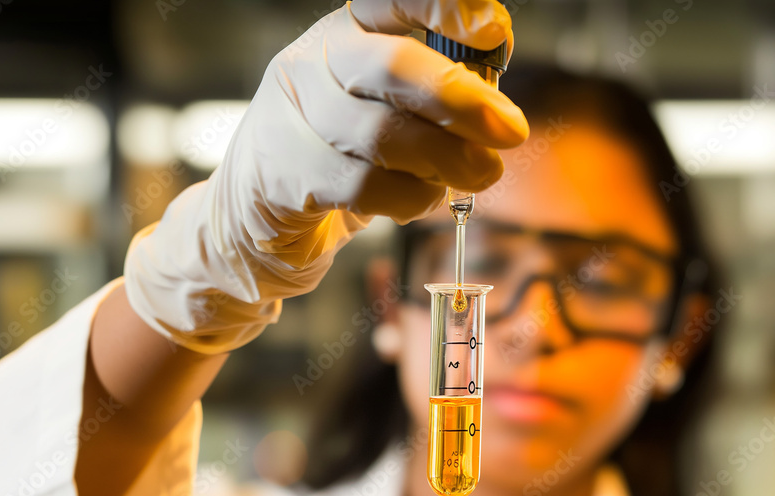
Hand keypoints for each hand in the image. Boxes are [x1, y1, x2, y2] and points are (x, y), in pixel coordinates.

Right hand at [123, 0, 528, 353]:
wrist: (264, 198)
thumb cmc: (346, 142)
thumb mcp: (393, 101)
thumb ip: (442, 91)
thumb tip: (498, 107)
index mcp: (350, 27)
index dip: (446, 7)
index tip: (493, 31)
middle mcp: (315, 58)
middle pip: (392, 66)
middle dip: (462, 101)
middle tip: (510, 132)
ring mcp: (293, 113)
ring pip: (381, 135)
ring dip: (445, 161)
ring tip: (477, 174)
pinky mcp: (286, 170)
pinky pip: (363, 186)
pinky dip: (409, 197)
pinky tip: (422, 197)